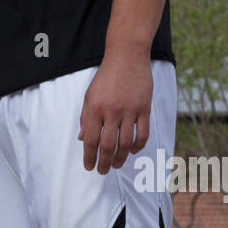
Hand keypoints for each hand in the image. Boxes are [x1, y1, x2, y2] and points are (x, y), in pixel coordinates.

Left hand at [78, 49, 152, 174]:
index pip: (91, 139)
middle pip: (108, 145)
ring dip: (121, 157)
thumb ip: (86, 117)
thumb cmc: (106, 76)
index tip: (89, 167)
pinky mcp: (144, 108)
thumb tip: (82, 139)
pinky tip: (133, 151)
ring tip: (116, 164)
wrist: (126, 56)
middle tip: (103, 171)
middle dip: (104, 162)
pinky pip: (143, 133)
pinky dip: (138, 146)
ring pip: (126, 142)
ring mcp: (129, 110)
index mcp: (95, 108)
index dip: (89, 156)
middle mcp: (112, 111)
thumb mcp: (89, 95)